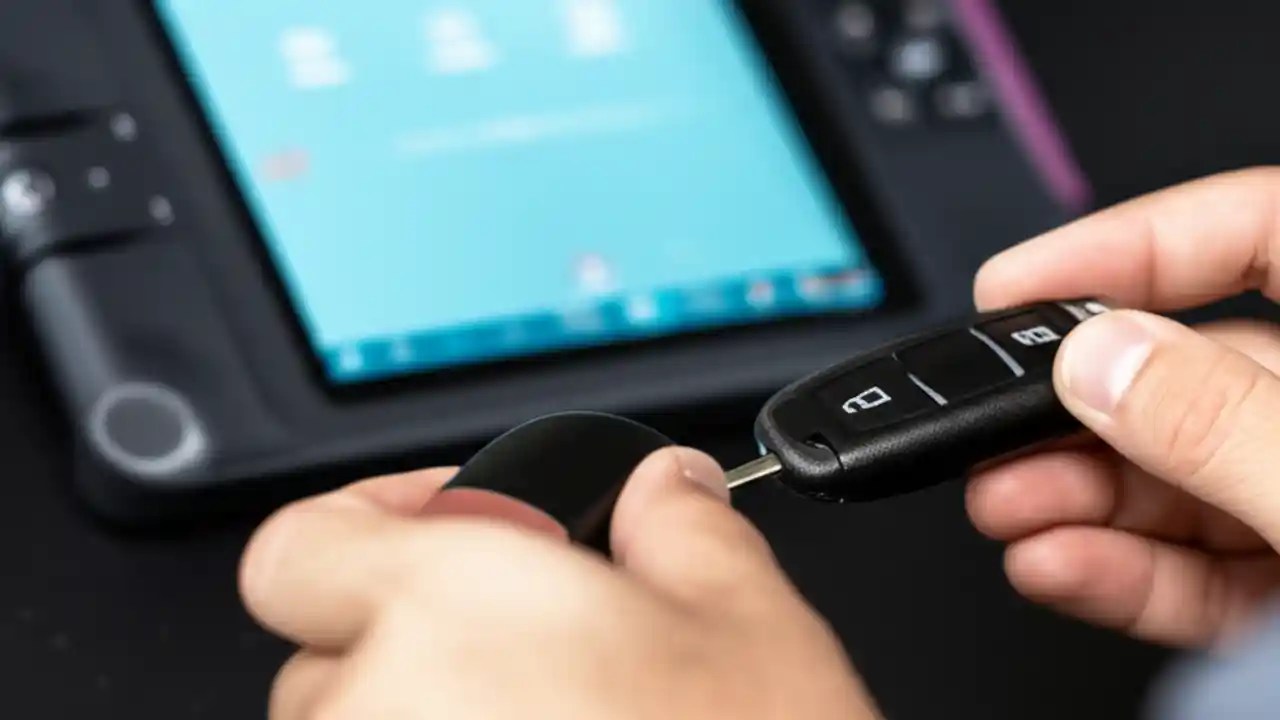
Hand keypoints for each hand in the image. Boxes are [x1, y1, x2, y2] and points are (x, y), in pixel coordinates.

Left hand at [241, 448, 880, 718]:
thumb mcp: (751, 629)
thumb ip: (679, 526)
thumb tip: (661, 487)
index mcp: (445, 609)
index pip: (302, 546)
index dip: (372, 519)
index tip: (443, 532)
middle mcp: (373, 716)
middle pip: (327, 661)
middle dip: (412, 646)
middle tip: (528, 659)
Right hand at [968, 168, 1279, 647]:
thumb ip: (1225, 426)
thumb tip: (1102, 364)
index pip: (1263, 232)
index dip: (1133, 241)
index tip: (1023, 283)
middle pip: (1190, 373)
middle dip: (1072, 409)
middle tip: (990, 427)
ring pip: (1179, 480)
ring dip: (1075, 498)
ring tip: (1004, 509)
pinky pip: (1201, 570)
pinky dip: (1121, 572)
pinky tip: (1058, 564)